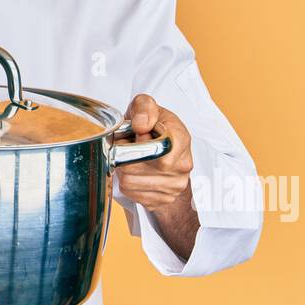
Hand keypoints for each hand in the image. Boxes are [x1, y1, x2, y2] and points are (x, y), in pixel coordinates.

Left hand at [113, 93, 193, 210]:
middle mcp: (182, 166)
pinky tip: (135, 171)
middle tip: (127, 145)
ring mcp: (174, 185)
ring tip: (131, 157)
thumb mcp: (146, 106)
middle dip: (124, 155)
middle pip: (136, 167)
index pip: (157, 149)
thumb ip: (144, 108)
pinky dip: (127, 182)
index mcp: (181, 139)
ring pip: (129, 181)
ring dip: (123, 169)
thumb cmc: (154, 126)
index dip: (138, 144)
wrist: (162, 149)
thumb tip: (140, 126)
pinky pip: (130, 193)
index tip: (136, 135)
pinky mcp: (163, 199)